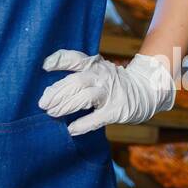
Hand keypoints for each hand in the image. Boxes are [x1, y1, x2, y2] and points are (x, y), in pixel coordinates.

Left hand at [39, 50, 175, 134]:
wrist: (145, 90)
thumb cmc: (112, 82)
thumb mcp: (97, 70)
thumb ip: (78, 74)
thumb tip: (50, 91)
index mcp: (94, 65)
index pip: (74, 58)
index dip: (59, 61)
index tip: (44, 66)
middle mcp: (101, 76)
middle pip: (76, 81)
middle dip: (57, 92)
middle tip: (42, 103)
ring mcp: (109, 93)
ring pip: (85, 97)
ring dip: (66, 105)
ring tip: (52, 113)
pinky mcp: (116, 110)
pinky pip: (98, 118)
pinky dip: (83, 124)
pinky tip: (72, 129)